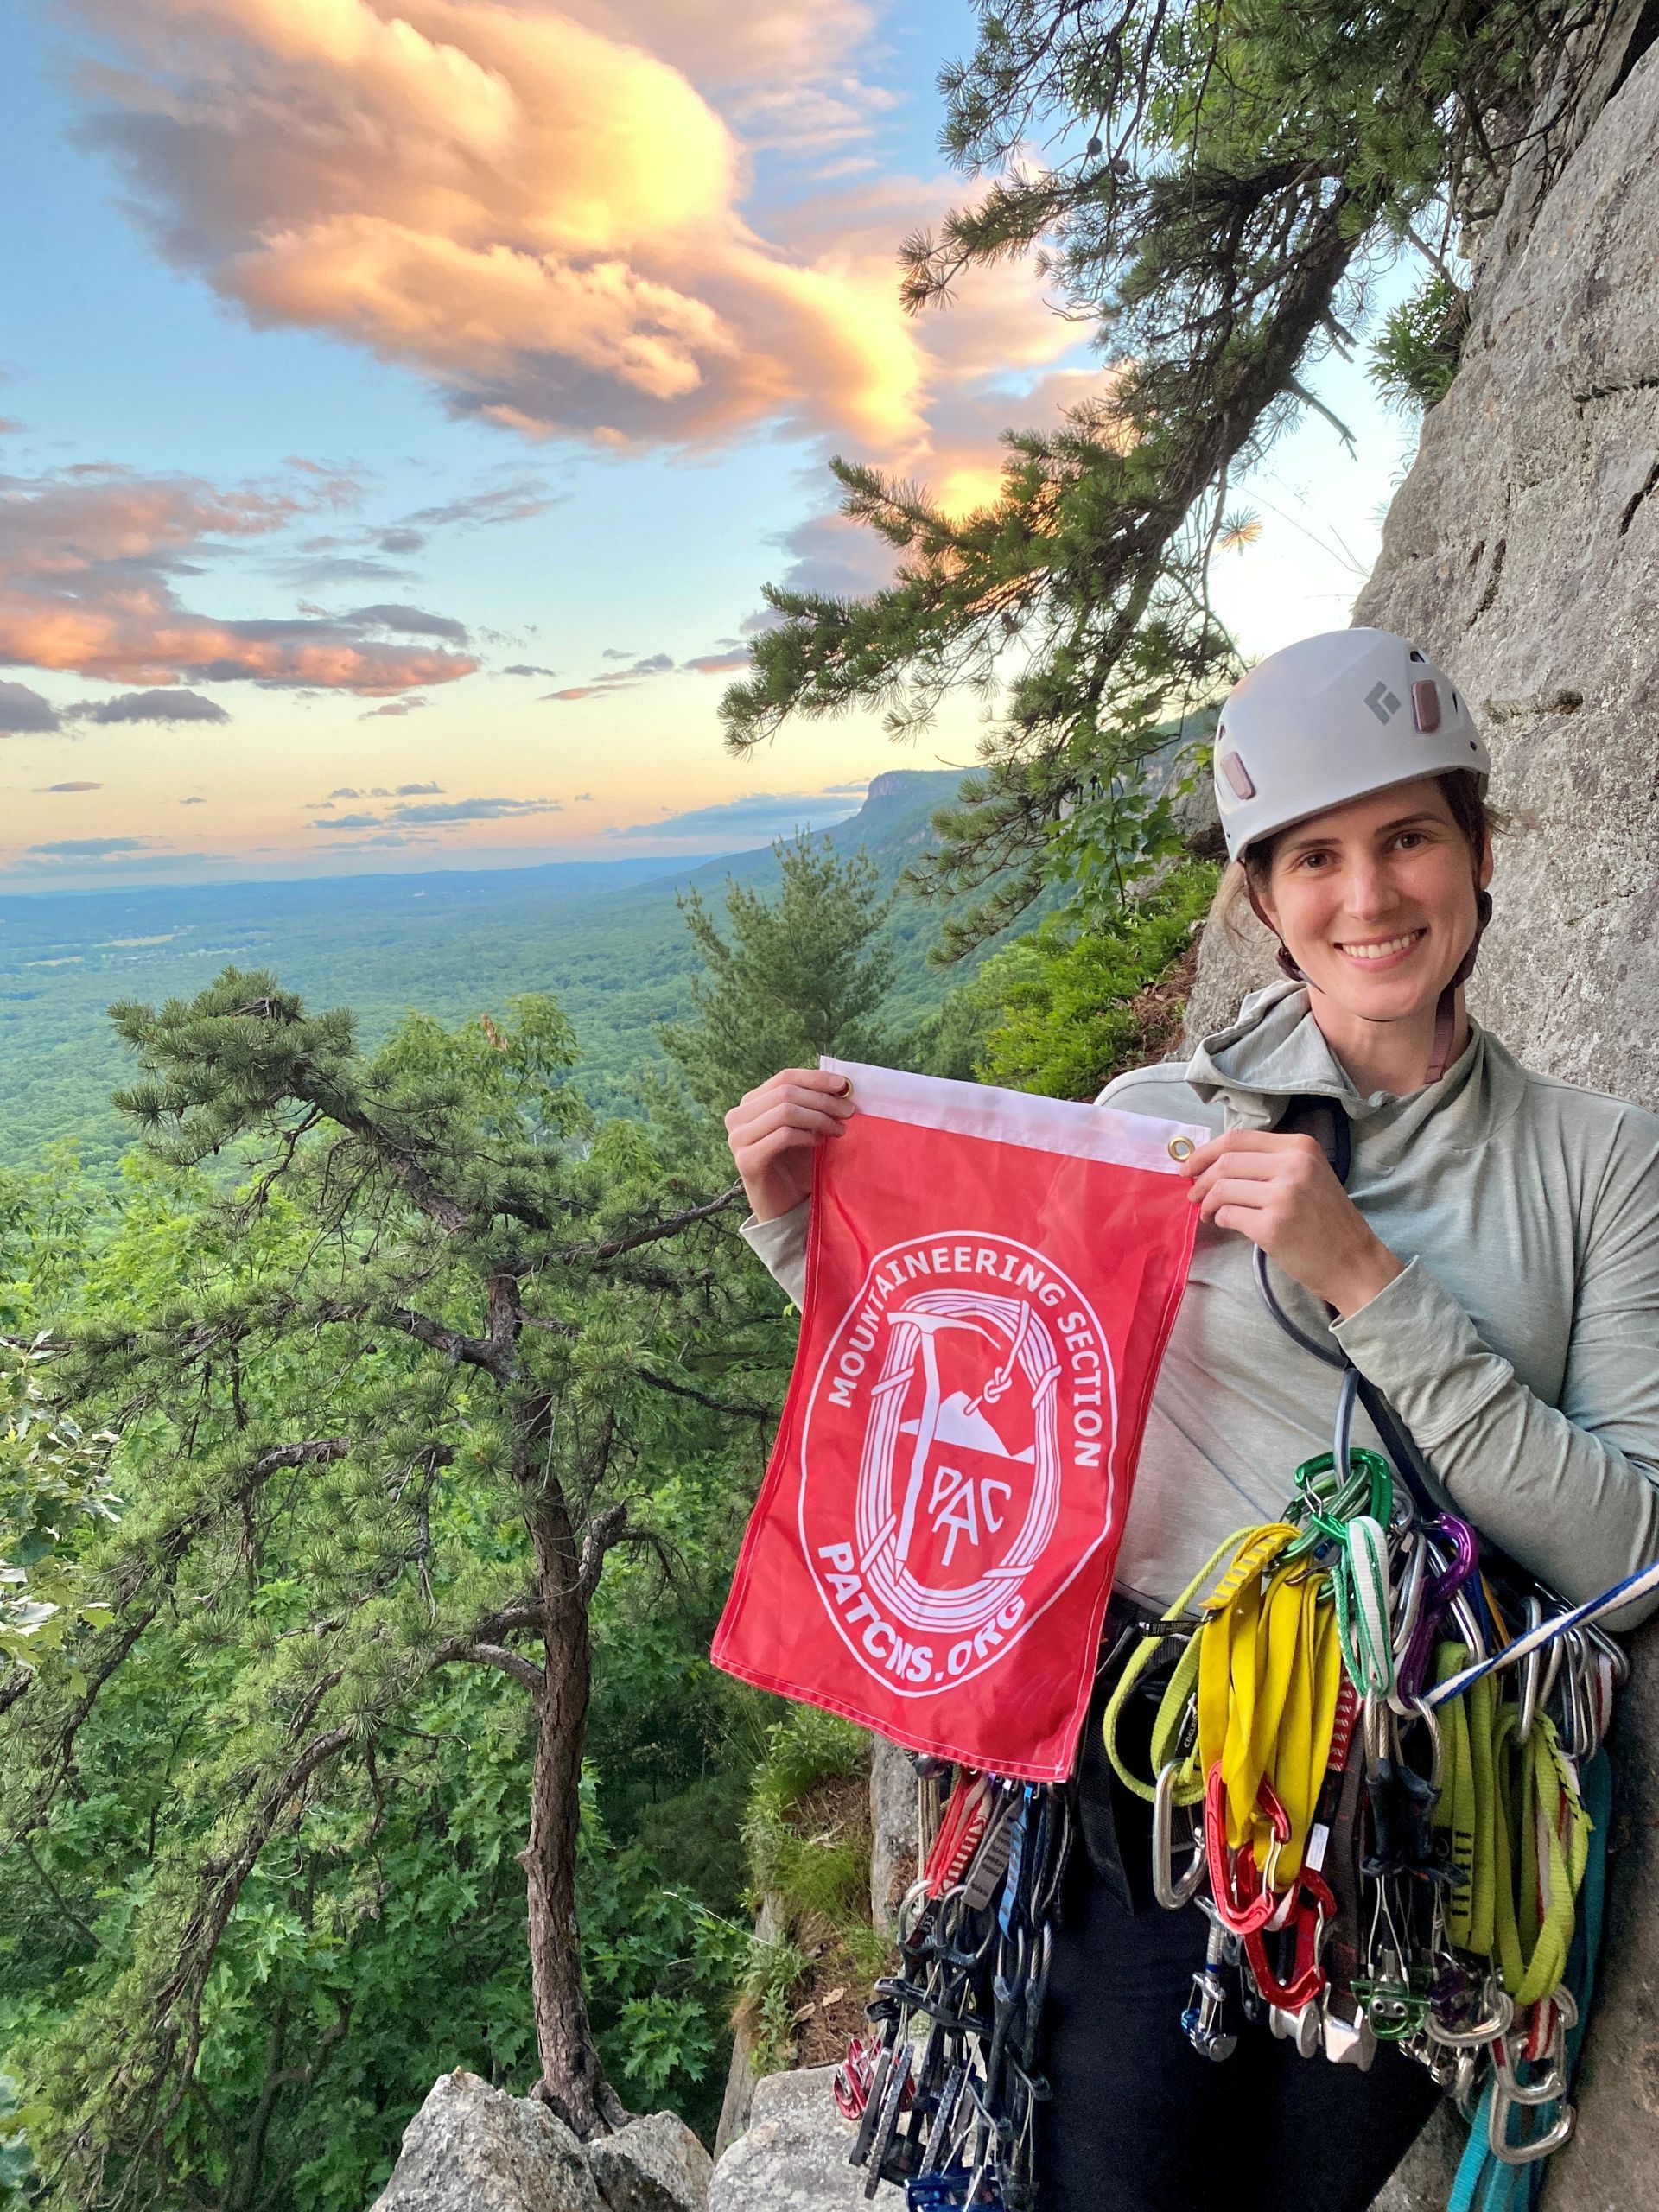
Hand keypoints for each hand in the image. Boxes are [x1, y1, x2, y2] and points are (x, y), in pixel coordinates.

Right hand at [725, 1067, 854, 1222]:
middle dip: (822, 1100)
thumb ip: (814, 1104)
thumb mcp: (806, 1126)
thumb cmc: (796, 1163)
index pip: (784, 1078)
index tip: (844, 1085)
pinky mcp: (745, 1160)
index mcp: (750, 1103)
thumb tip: (841, 1085)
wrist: (784, 1205)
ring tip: (839, 1129)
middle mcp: (738, 1117)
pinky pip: (783, 1136)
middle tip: (849, 1112)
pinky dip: (806, 1136)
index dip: (816, 1079)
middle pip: (786, 1093)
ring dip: (819, 1118)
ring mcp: (737, 1138)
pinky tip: (819, 1143)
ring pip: (785, 1112)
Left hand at [1180, 1128, 1404, 1318]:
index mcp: (1301, 1147)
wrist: (1354, 1262)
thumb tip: (1214, 1161)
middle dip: (1200, 1178)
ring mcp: (1283, 1196)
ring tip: (1207, 1212)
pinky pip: (1228, 1215)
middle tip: (1193, 1194)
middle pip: (1225, 1161)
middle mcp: (1293, 1166)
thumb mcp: (1308, 1175)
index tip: (1190, 1166)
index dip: (1205, 1151)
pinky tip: (1223, 1223)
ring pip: (1222, 1188)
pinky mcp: (1272, 1227)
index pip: (1238, 1138)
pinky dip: (1218, 1219)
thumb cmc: (1327, 1220)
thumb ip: (1270, 1162)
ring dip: (1206, 1202)